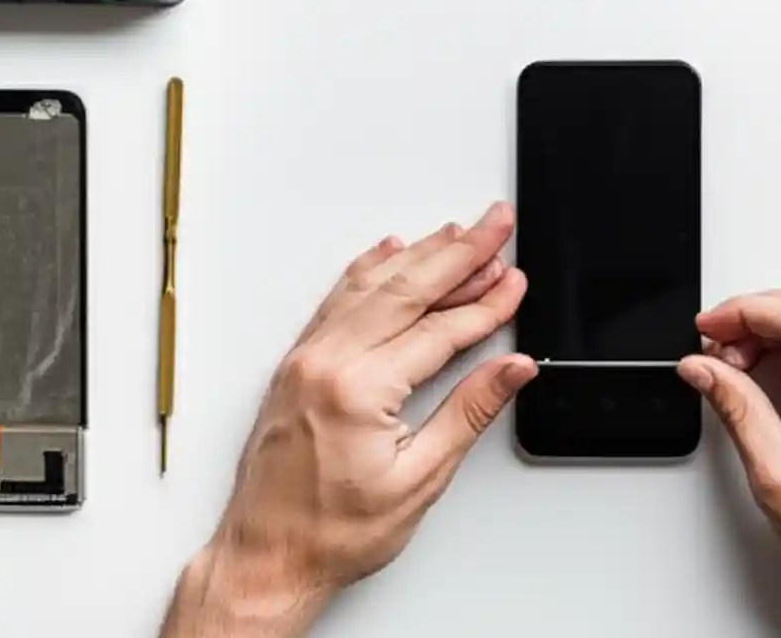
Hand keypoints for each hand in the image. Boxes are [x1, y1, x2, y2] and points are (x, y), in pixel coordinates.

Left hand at [161, 202, 536, 637]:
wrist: (265, 557)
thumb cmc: (331, 532)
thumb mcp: (418, 480)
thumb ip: (468, 413)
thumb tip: (511, 370)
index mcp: (358, 390)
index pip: (440, 331)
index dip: (485, 304)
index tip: (515, 283)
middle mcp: (326, 363)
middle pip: (407, 289)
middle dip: (461, 252)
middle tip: (496, 224)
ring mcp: (305, 359)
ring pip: (372, 286)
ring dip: (421, 255)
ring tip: (459, 232)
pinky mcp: (295, 365)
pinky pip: (336, 299)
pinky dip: (368, 270)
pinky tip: (391, 252)